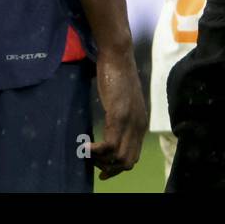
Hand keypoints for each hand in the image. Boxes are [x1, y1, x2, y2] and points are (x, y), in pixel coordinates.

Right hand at [89, 49, 147, 179]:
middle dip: (108, 168)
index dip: (116, 167)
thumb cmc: (116, 73)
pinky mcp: (118, 115)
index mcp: (140, 123)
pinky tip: (84, 146)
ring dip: (100, 160)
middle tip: (92, 162)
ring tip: (86, 152)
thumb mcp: (121, 100)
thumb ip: (119, 114)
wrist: (118, 54)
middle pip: (128, 162)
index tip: (101, 169)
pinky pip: (109, 145)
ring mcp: (130, 121)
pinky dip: (96, 152)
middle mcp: (138, 125)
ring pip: (119, 158)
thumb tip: (109, 125)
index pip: (133, 156)